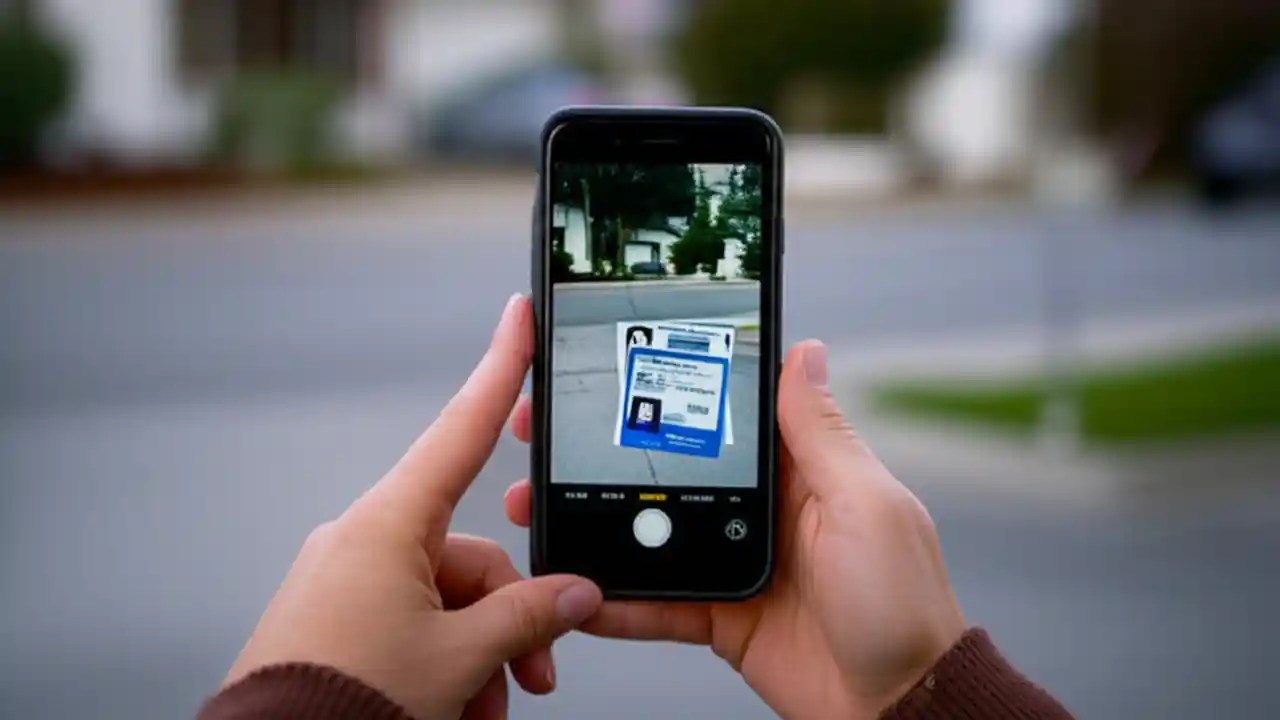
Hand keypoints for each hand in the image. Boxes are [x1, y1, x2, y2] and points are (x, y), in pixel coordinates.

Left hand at [226, 295, 602, 719]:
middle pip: (472, 556)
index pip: (461, 429)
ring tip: (485, 708)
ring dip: (479, 656)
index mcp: (388, 526)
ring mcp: (345, 581)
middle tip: (533, 674)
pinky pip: (412, 622)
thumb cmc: (342, 703)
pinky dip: (444, 663)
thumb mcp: (459, 658)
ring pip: (447, 600)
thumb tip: (574, 595)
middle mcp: (362, 542)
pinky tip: (455, 707)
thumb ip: (527, 618)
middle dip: (510, 620)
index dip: (499, 370)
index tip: (518, 321)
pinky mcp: (335, 619)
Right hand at [504, 340, 964, 718]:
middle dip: (609, 452)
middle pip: (671, 471)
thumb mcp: (865, 505)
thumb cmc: (903, 603)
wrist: (902, 708)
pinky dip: (617, 603)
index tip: (613, 365)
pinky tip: (578, 593)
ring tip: (537, 505)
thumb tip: (803, 353)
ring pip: (651, 535)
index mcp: (802, 470)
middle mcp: (763, 510)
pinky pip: (657, 605)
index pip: (724, 414)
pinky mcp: (720, 618)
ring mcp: (735, 563)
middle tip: (548, 432)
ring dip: (596, 523)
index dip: (670, 390)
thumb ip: (820, 435)